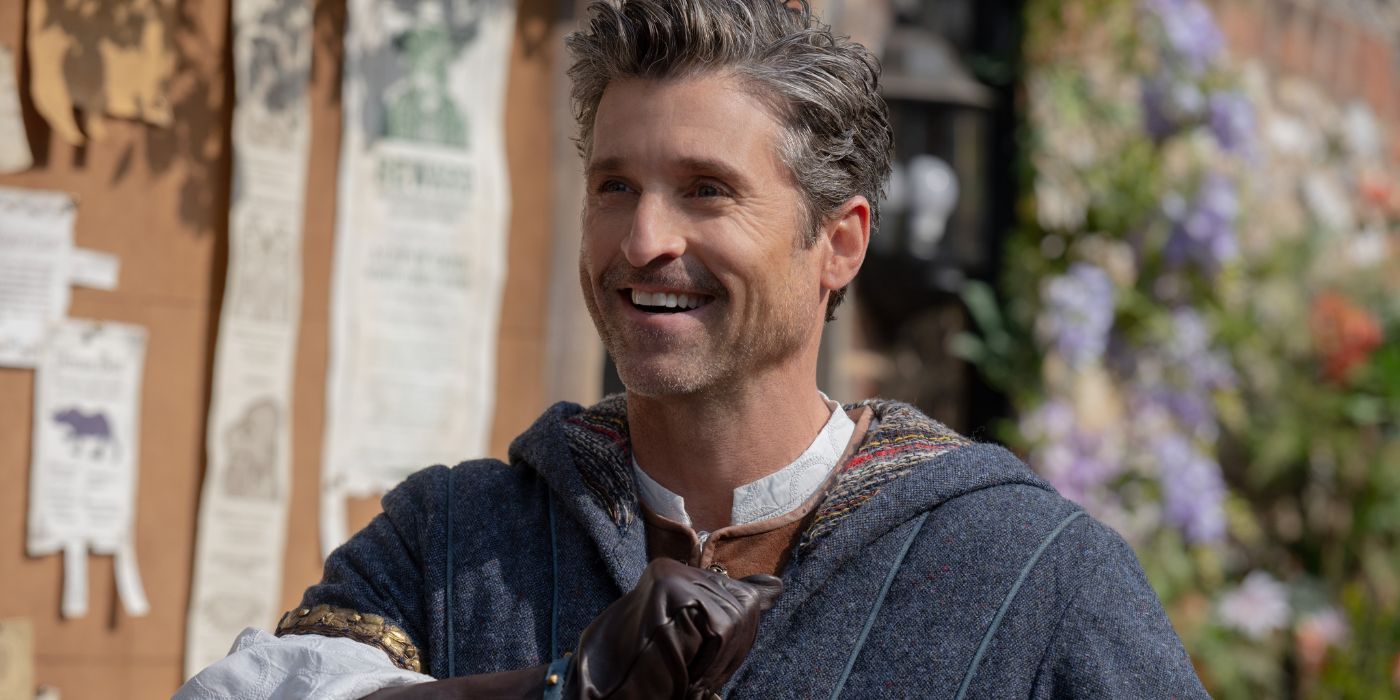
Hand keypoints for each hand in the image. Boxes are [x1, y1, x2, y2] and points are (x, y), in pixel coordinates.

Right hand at [568, 558, 783, 698]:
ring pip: (734, 618)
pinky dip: (713, 659)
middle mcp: (672, 570)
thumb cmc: (649, 669)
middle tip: (700, 677)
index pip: (739, 597)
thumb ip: (731, 607)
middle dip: (733, 652)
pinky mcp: (669, 590)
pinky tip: (688, 672)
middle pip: (741, 606)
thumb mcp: (695, 636)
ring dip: (721, 661)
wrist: (603, 692)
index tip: (713, 666)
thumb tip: (776, 586)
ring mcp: (669, 577)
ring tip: (691, 677)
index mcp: (677, 576)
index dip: (737, 640)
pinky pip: (721, 627)